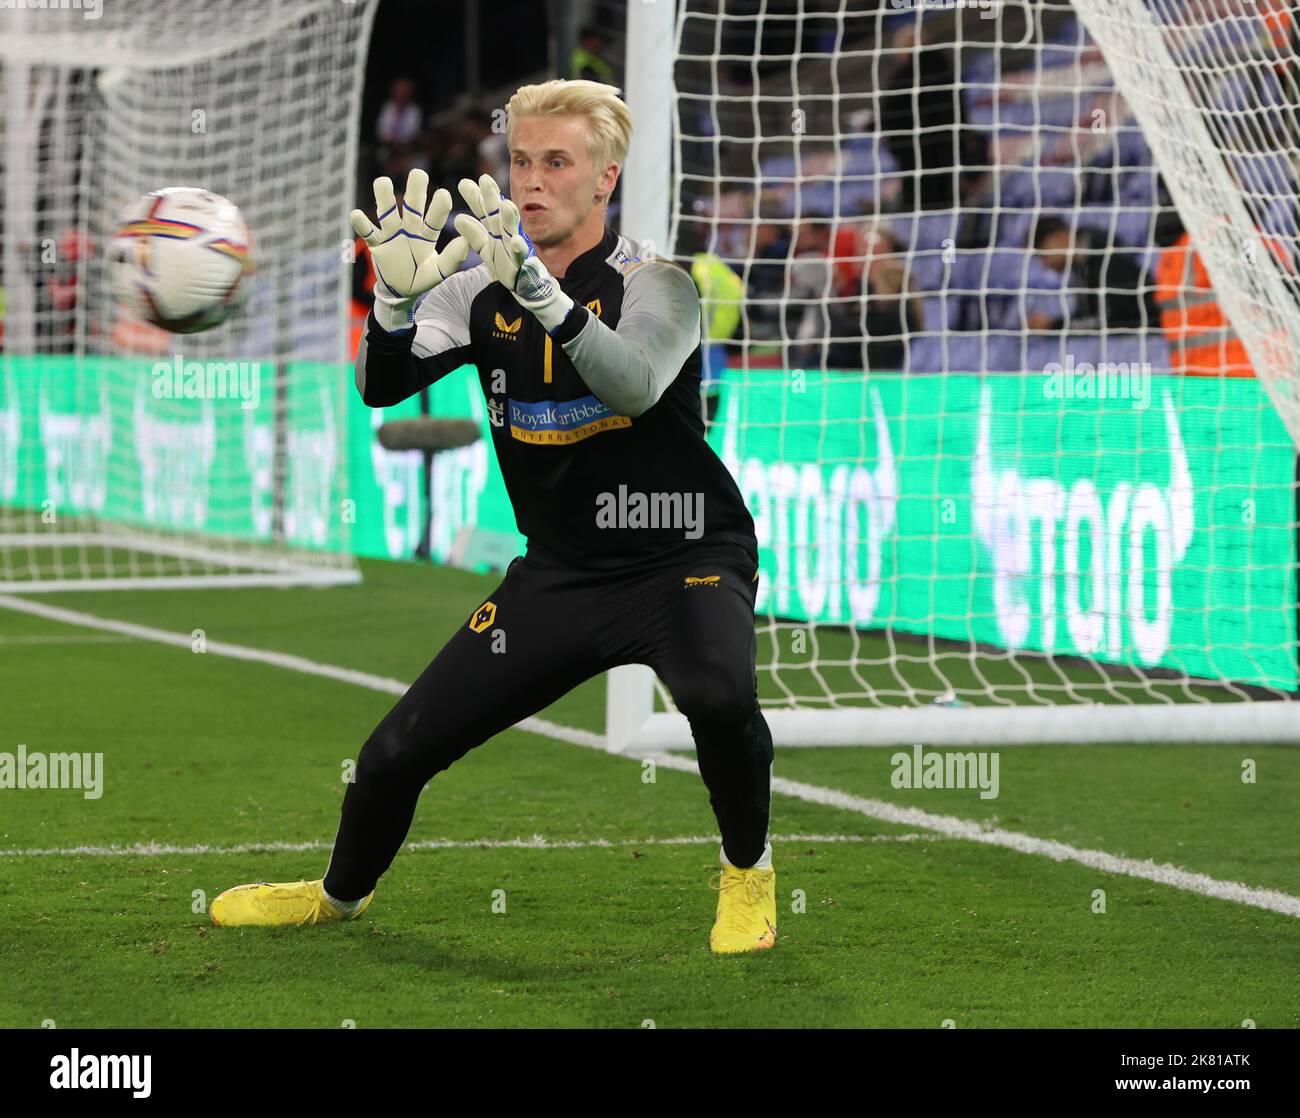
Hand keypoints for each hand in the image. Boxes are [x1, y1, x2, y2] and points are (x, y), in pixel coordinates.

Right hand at [350, 169, 468, 332]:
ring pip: (387, 211)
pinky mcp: (376, 243)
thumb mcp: (438, 273)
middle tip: (419, 174)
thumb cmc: (422, 279)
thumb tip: (465, 242)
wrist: (400, 291)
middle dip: (415, 190)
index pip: (434, 219)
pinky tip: (356, 215)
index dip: (439, 208)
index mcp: (427, 234)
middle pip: (412, 205)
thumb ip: (451, 260)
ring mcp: (391, 233)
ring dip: (384, 196)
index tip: (445, 194)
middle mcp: (409, 228)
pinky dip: (360, 223)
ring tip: (383, 183)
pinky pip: (367, 231)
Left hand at [454, 173, 572, 332]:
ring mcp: (516, 248)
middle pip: (498, 214)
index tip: (464, 183)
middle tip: (485, 180)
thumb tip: (458, 218)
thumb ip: (474, 235)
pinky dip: (520, 248)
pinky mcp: (524, 263)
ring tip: (505, 205)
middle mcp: (507, 235)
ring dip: (510, 218)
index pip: (485, 212)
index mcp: (496, 231)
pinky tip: (517, 241)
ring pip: (512, 230)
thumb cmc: (508, 265)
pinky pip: (521, 256)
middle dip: (492, 198)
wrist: (529, 286)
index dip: (476, 199)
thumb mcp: (486, 250)